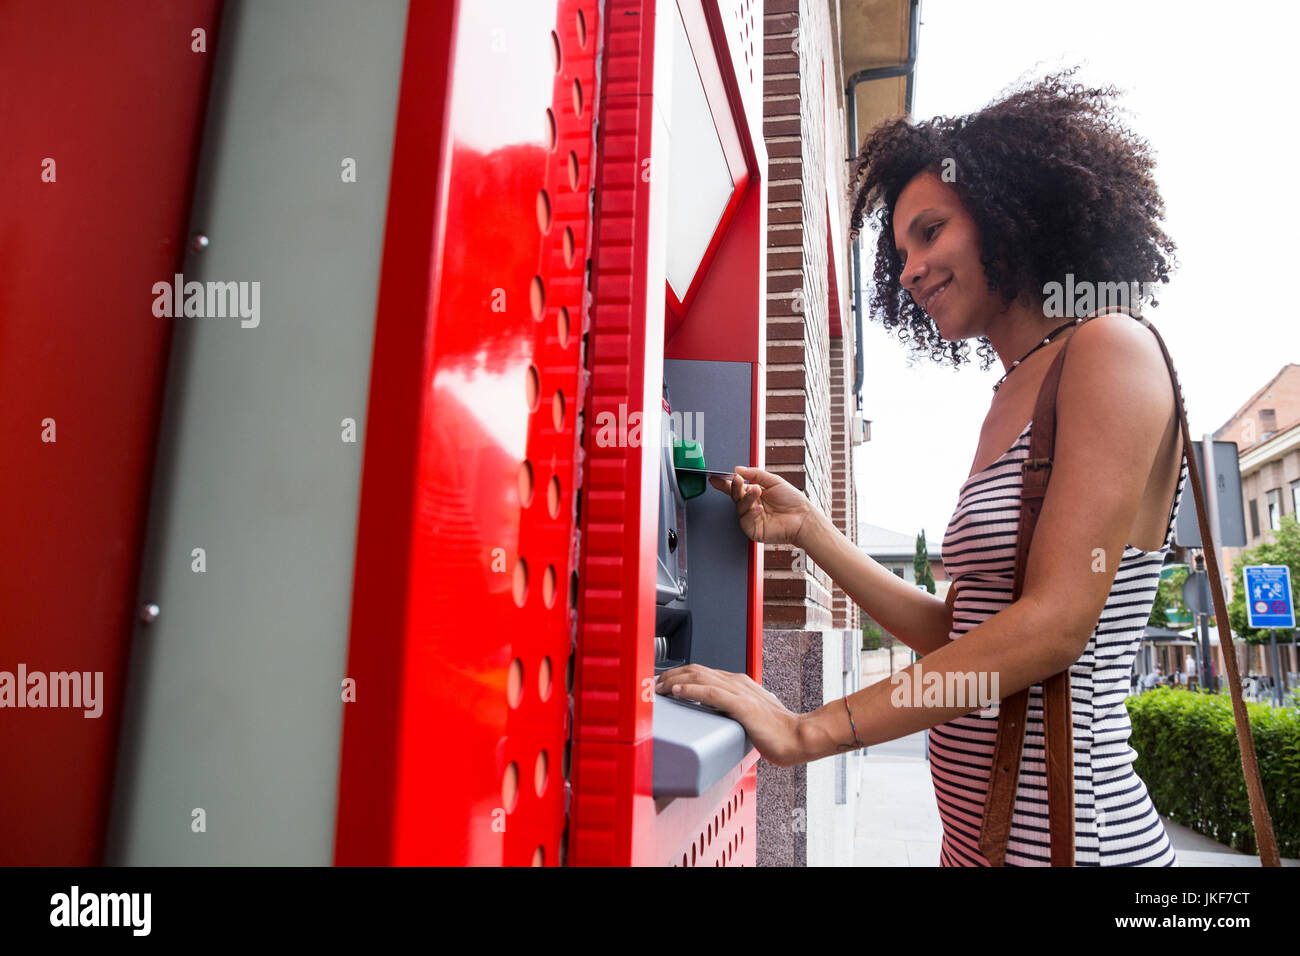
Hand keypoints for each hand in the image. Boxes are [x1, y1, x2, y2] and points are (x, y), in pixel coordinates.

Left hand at [655, 664, 805, 767]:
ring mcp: (740, 692)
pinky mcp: (742, 706)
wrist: (798, 737)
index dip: (678, 674)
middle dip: (671, 675)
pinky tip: (678, 692)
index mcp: (738, 682)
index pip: (701, 671)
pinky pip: (712, 694)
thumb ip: (731, 709)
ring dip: (675, 680)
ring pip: (700, 677)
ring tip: (659, 687)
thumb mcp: (748, 713)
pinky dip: (692, 690)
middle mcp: (737, 682)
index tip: (663, 683)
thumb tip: (714, 714)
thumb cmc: (777, 730)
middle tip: (654, 685)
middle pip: (696, 670)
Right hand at [708, 465, 816, 547]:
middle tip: (737, 480)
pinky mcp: (753, 530)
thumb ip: (755, 473)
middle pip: (735, 496)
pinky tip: (760, 508)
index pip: (737, 488)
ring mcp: (751, 518)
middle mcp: (751, 505)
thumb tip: (738, 469)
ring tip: (757, 491)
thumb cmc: (792, 500)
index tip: (716, 478)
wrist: (803, 518)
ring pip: (740, 507)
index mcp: (754, 493)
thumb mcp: (774, 481)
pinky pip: (745, 520)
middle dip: (735, 488)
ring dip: (747, 498)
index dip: (725, 483)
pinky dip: (751, 513)